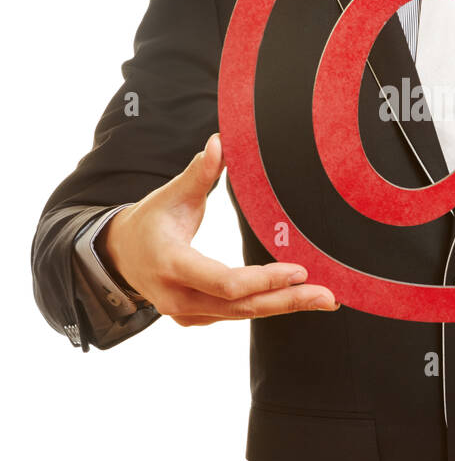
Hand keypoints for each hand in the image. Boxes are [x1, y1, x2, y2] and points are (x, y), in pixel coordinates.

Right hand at [100, 132, 337, 325]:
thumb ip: (198, 172)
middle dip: (287, 301)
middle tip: (328, 296)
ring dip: (284, 306)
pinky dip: (266, 306)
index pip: (225, 283)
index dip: (264, 279)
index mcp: (172, 265)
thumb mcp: (171, 194)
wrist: (120, 255)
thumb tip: (219, 141)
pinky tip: (296, 298)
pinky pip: (235, 315)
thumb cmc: (151, 220)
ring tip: (324, 298)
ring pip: (241, 315)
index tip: (299, 270)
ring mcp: (185, 314)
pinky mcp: (195, 319)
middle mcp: (177, 298)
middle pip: (241, 307)